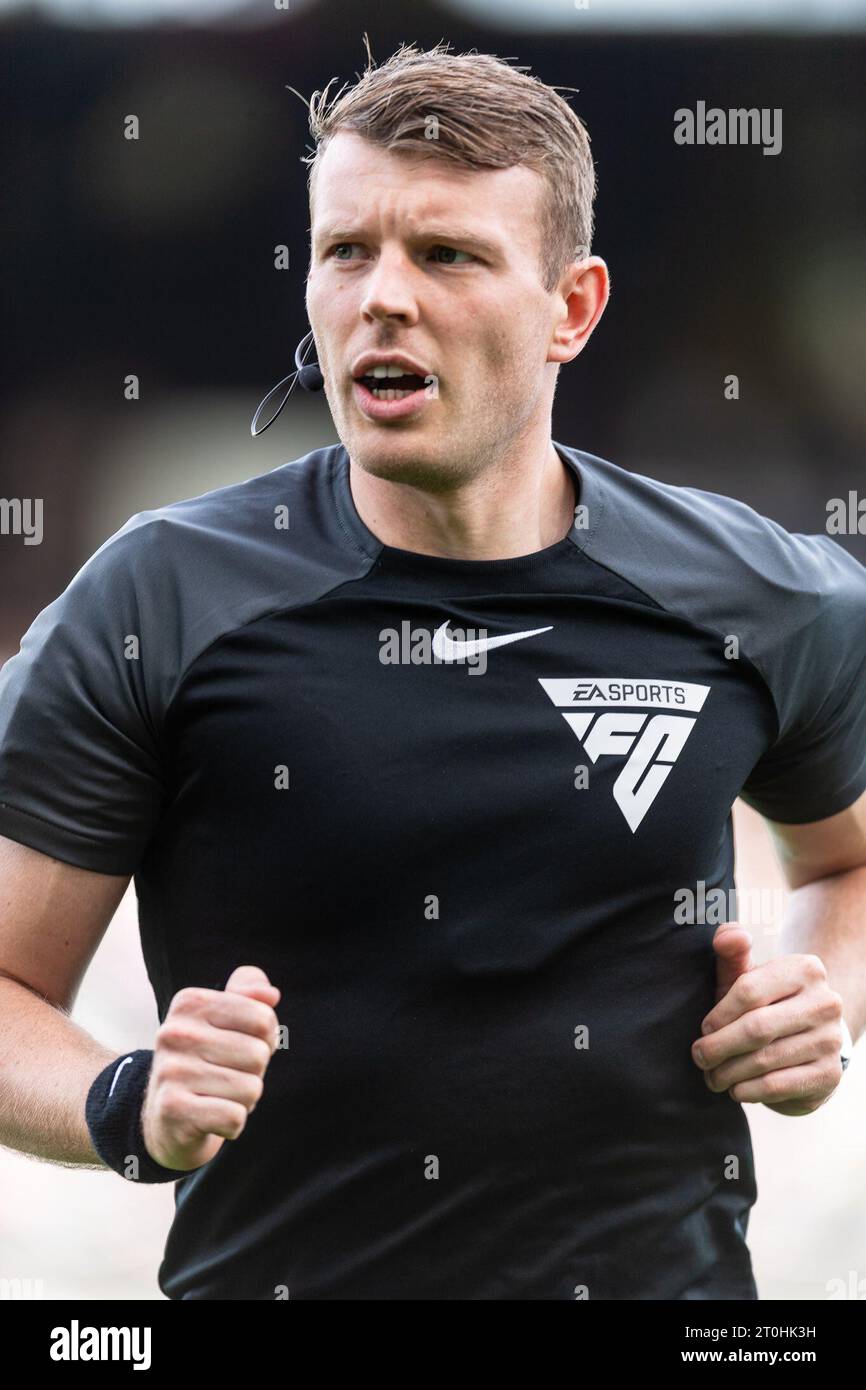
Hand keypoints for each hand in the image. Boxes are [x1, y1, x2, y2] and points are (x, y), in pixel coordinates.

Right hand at [141, 965, 280, 1170]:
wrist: (165, 1121)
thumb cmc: (207, 1063)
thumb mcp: (225, 1022)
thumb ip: (249, 995)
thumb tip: (271, 994)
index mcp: (190, 1003)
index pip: (263, 1018)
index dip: (265, 1040)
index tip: (240, 1049)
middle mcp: (175, 1032)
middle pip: (259, 1055)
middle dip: (253, 1074)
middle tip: (226, 1078)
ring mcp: (171, 1070)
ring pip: (251, 1089)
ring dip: (244, 1101)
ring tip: (217, 1097)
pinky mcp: (173, 1108)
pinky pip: (235, 1117)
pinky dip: (233, 1124)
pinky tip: (211, 1120)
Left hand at [691, 923, 845, 1115]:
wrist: (806, 1041)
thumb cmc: (764, 1004)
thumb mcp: (747, 976)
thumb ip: (731, 952)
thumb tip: (727, 936)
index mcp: (805, 969)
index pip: (749, 990)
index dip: (719, 1014)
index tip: (703, 1029)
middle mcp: (825, 1002)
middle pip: (756, 1028)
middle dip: (718, 1047)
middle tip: (699, 1058)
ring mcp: (830, 1040)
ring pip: (764, 1060)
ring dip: (728, 1073)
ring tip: (711, 1076)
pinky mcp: (828, 1075)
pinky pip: (777, 1086)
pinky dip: (748, 1091)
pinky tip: (735, 1089)